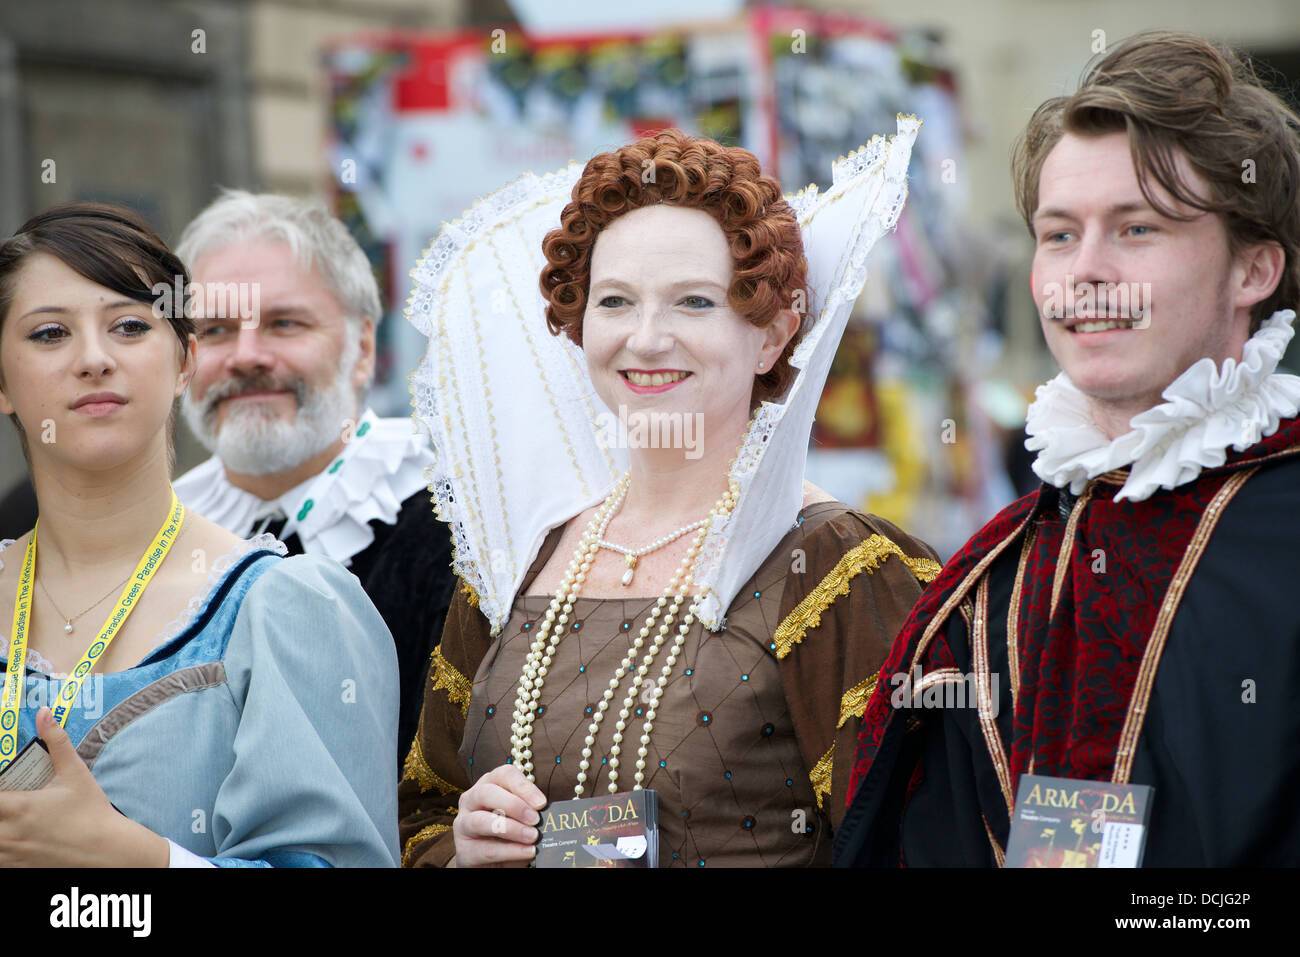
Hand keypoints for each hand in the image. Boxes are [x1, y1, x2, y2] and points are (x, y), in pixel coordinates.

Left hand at [0, 708, 169, 866]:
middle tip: (5, 796)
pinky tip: (10, 834)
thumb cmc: (91, 811)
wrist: (106, 850)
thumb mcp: (75, 773)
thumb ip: (56, 742)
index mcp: (19, 807)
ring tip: (7, 813)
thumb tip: (44, 713)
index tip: (1, 783)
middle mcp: (9, 833)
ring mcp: (10, 853)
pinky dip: (0, 845)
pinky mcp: (16, 866)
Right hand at [452, 763, 546, 866]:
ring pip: (481, 821)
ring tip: (533, 837)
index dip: (523, 786)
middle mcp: (471, 800)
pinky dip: (509, 851)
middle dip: (514, 805)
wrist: (489, 862)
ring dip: (511, 829)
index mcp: (488, 785)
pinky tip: (527, 852)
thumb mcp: (521, 819)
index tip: (542, 803)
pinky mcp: (464, 851)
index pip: (503, 774)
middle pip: (486, 793)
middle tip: (535, 819)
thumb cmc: (508, 834)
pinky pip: (485, 849)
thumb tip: (552, 815)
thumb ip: (531, 812)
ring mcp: (463, 825)